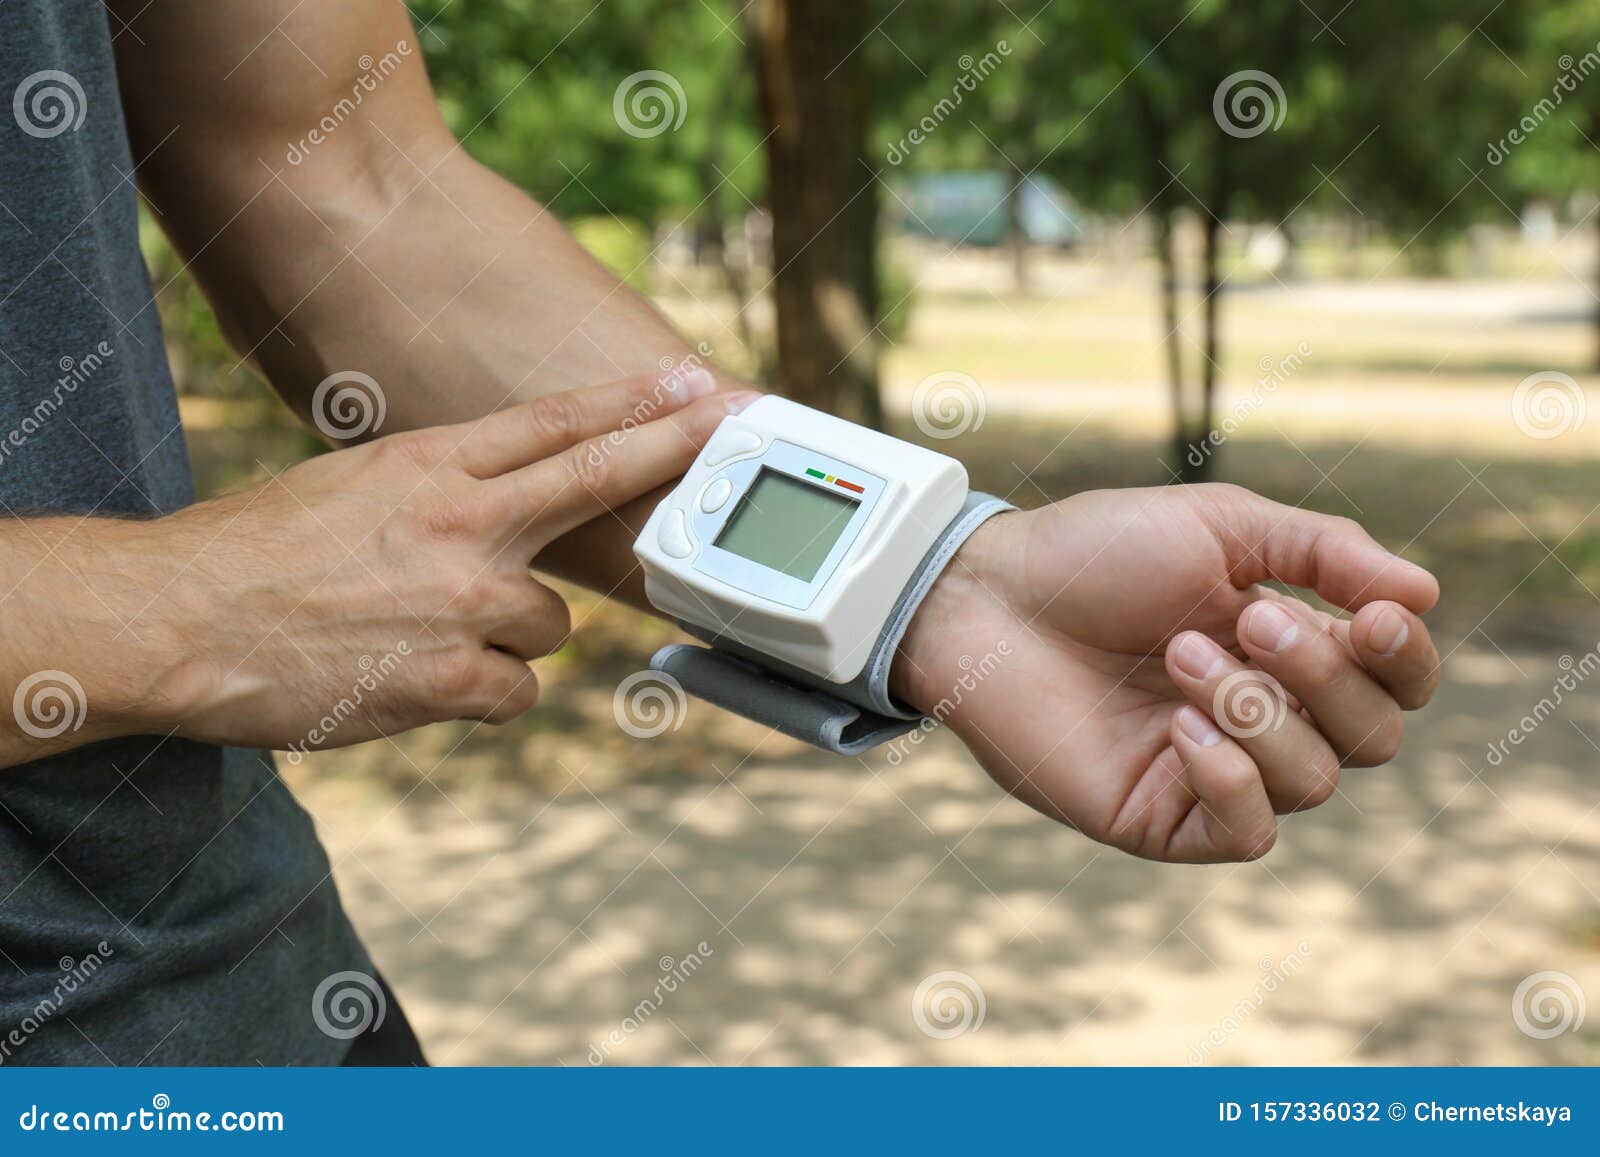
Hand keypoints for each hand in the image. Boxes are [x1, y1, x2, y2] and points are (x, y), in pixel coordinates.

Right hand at [96, 372, 751, 753]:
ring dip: (510, 637)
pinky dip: (481, 693)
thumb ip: (437, 491)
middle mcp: (460, 525)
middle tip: (724, 424)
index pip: (553, 424)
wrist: (177, 621)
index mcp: (429, 468)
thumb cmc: (252, 553)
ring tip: (427, 636)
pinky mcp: (448, 679)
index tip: (691, 382)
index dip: (633, 402)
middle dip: (668, 451)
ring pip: (551, 626)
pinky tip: (422, 682)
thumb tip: (496, 505)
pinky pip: (516, 691)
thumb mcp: (348, 485)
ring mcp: (460, 602)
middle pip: (592, 481)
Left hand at [892, 484, 1440, 862]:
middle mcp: (1265, 716)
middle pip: (1373, 735)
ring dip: (1259, 710)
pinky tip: (1180, 728)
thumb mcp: (1220, 526)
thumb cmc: (1096, 554)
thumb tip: (1424, 593)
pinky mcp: (1161, 818)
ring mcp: (1214, 771)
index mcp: (1289, 648)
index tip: (1370, 616)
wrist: (990, 596)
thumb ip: (1324, 552)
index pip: (1396, 681)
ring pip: (1316, 781)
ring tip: (1181, 655)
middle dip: (1320, 673)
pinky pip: (1247, 834)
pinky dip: (1233, 782)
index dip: (1404, 657)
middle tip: (1242, 619)